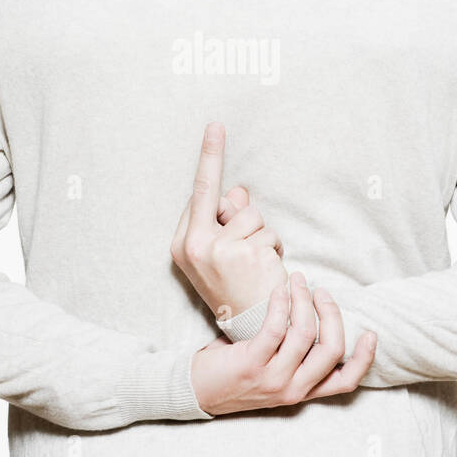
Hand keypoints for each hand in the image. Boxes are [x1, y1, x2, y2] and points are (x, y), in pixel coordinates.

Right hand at [171, 122, 286, 320]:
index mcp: (183, 243)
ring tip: (255, 266)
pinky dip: (273, 249)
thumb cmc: (235, 289)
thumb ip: (226, 218)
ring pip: (252, 216)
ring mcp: (218, 248)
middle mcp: (195, 244)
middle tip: (231, 200)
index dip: (210, 156)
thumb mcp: (221, 253)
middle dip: (235, 199)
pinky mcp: (244, 253)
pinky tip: (265, 272)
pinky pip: (268, 233)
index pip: (199, 191)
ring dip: (262, 237)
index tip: (215, 125)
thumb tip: (238, 191)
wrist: (248, 331)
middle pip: (227, 199)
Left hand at [190, 271, 376, 415]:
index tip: (370, 333)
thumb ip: (295, 355)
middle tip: (320, 292)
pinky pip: (276, 327)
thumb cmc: (233, 373)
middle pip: (332, 350)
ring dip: (305, 300)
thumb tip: (314, 318)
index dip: (364, 358)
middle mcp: (292, 389)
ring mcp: (272, 379)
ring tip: (298, 281)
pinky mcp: (251, 364)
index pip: (346, 381)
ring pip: (306, 334)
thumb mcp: (272, 371)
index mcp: (301, 392)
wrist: (195, 390)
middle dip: (331, 314)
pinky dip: (281, 303)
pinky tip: (278, 290)